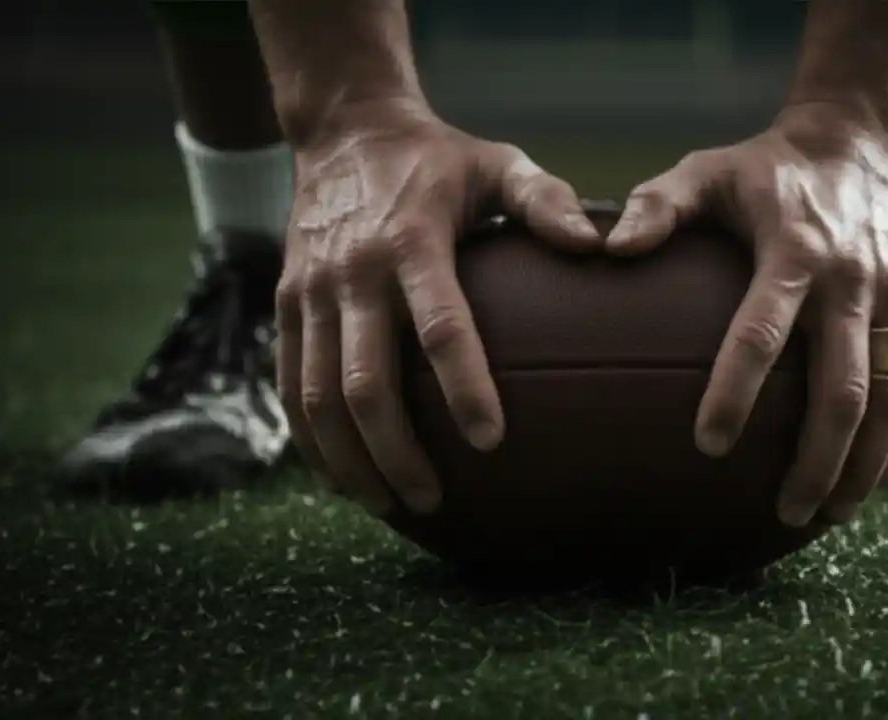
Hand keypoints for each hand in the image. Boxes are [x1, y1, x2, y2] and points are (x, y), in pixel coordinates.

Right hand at [276, 108, 599, 515]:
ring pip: (318, 397)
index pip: (440, 327)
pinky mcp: (286, 305)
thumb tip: (602, 246)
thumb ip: (547, 200)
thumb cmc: (437, 159)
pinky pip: (290, 385)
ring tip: (388, 505)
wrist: (342, 131)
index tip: (491, 442)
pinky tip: (341, 478)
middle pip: (367, 384)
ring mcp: (310, 293)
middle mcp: (353, 273)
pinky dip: (311, 440)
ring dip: (350, 460)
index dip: (465, 387)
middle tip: (433, 500)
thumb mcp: (498, 163)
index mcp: (411, 242)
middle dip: (397, 452)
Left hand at [607, 105, 887, 526]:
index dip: (735, 392)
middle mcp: (853, 278)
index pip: (762, 332)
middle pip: (841, 388)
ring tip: (830, 513)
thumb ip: (657, 207)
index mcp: (794, 249)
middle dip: (817, 459)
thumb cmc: (766, 168)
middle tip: (785, 512)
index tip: (707, 445)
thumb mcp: (706, 170)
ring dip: (864, 463)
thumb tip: (607, 251)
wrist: (862, 140)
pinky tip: (874, 477)